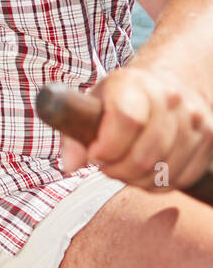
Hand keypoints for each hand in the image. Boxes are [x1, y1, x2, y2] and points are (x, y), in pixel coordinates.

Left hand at [61, 65, 212, 190]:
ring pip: (162, 172)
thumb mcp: (91, 104)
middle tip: (106, 164)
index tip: (94, 153)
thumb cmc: (121, 98)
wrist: (165, 84)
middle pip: (144, 155)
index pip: (127, 120)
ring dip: (136, 179)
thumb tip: (69, 164)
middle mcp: (170, 98)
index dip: (107, 147)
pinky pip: (181, 178)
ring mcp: (194, 118)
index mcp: (134, 83)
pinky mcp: (210, 138)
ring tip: (123, 166)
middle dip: (117, 170)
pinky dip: (158, 184)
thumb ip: (74, 133)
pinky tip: (145, 171)